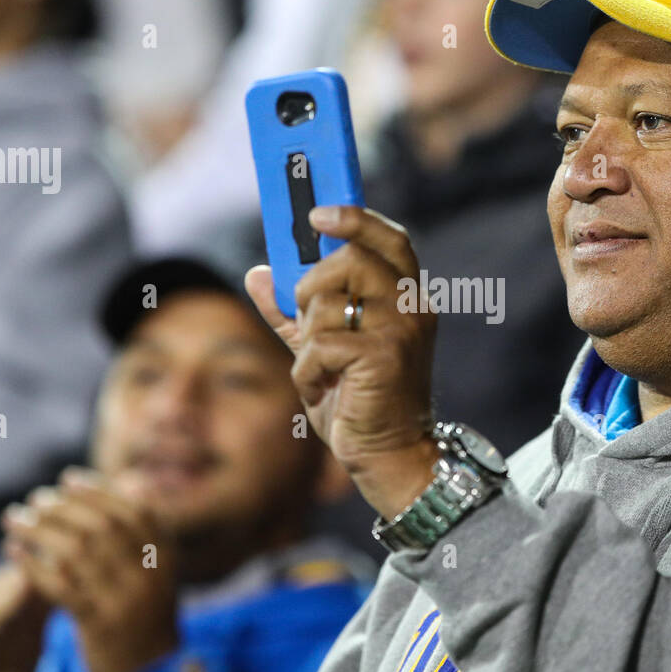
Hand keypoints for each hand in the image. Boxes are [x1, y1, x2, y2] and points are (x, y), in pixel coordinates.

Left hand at [2, 468, 179, 671]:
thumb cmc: (145, 614)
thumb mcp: (155, 571)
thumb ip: (143, 531)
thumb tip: (134, 479)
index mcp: (165, 557)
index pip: (132, 510)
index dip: (99, 491)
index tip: (67, 479)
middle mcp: (149, 575)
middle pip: (101, 527)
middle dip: (63, 507)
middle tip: (34, 499)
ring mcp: (125, 600)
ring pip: (76, 551)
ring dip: (39, 530)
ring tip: (14, 518)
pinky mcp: (98, 624)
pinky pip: (59, 587)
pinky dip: (32, 565)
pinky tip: (12, 552)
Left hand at [244, 205, 441, 518]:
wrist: (388, 456)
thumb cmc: (360, 402)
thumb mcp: (321, 349)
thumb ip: (292, 312)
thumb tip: (258, 273)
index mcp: (406, 298)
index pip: (390, 238)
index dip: (355, 218)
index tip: (316, 215)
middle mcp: (412, 307)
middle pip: (352, 258)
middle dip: (312, 284)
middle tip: (306, 318)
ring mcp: (402, 330)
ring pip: (328, 300)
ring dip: (307, 338)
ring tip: (320, 369)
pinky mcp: (384, 357)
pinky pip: (320, 344)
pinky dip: (306, 371)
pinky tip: (320, 390)